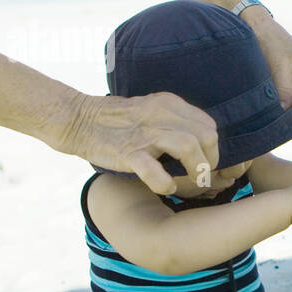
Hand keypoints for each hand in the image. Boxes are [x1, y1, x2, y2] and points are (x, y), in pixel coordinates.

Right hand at [70, 92, 219, 195]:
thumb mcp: (152, 111)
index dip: (214, 148)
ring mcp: (144, 133)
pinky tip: (166, 187)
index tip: (207, 163)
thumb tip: (202, 144)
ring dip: (197, 169)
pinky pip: (153, 170)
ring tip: (192, 182)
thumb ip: (176, 122)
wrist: (77, 119)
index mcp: (169, 104)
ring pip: (188, 146)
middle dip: (211, 160)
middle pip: (207, 135)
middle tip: (202, 175)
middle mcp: (161, 115)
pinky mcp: (127, 152)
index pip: (208, 125)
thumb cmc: (118, 121)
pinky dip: (164, 183)